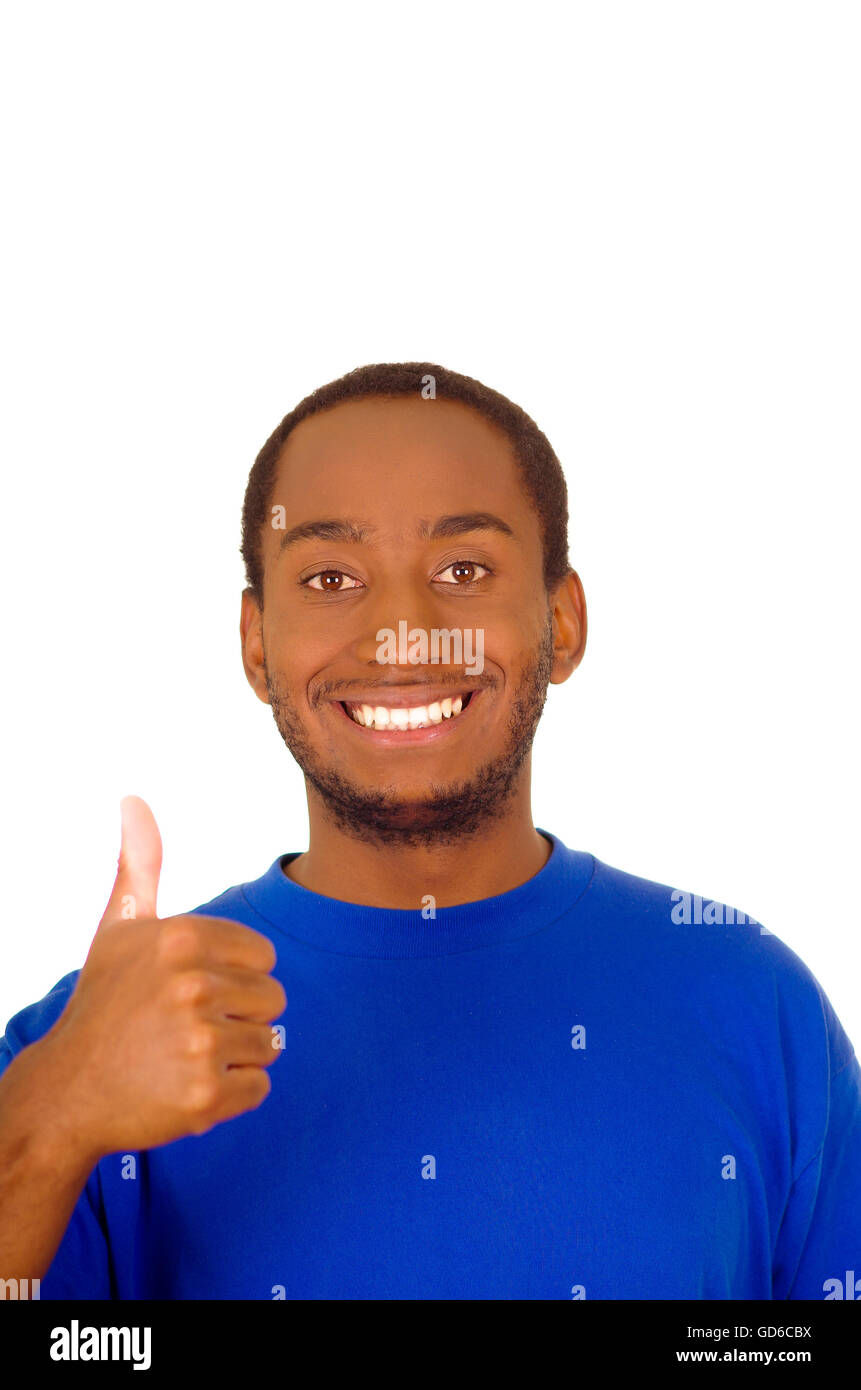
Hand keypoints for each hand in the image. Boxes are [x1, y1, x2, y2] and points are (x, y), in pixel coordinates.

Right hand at [41, 796, 285, 1158]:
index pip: (264, 957)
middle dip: (238, 1017)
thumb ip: (140, 863)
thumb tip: (133, 799)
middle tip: (185, 1028)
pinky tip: (186, 1087)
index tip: (189, 990)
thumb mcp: (119, 927)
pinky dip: (231, 1094)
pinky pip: (260, 1087)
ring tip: (184, 1056)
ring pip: (269, 1043)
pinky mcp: (206, 1094)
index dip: (233, 976)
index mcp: (181, 938)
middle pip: (273, 999)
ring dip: (234, 1056)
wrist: (67, 1092)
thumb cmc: (104, 1003)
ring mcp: (199, 1041)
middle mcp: (192, 985)